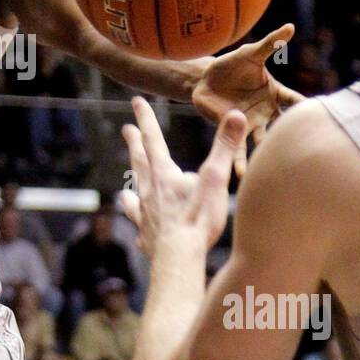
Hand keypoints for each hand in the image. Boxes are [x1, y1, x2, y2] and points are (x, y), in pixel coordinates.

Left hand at [121, 96, 243, 258]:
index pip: (152, 138)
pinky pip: (140, 225)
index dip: (145, 118)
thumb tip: (235, 113)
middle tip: (126, 129)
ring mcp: (145, 214)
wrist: (179, 258)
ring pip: (134, 193)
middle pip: (139, 161)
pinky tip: (139, 227)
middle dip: (134, 143)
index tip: (136, 102)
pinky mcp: (146, 236)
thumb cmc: (198, 218)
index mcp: (163, 174)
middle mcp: (148, 191)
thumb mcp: (216, 178)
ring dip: (132, 184)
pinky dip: (139, 222)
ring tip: (124, 186)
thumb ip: (225, 146)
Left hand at [187, 23, 302, 175]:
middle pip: (284, 127)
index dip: (309, 108)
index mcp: (275, 94)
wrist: (205, 79)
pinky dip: (240, 160)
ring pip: (263, 142)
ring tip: (273, 170)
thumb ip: (270, 43)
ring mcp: (251, 123)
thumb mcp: (251, 54)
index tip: (327, 118)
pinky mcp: (231, 130)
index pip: (296, 102)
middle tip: (310, 152)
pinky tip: (241, 175)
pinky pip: (238, 148)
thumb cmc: (232, 65)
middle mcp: (267, 113)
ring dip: (266, 155)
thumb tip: (290, 26)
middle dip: (294, 138)